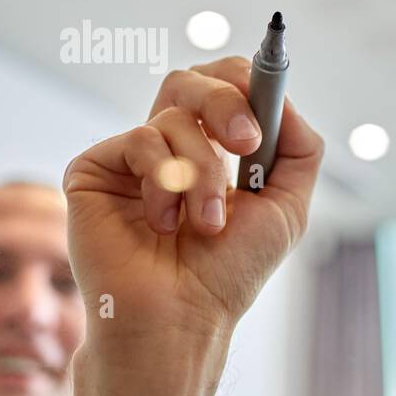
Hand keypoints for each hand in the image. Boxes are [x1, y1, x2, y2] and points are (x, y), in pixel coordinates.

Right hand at [60, 57, 323, 395]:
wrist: (181, 318)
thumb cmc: (230, 272)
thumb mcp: (287, 208)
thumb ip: (299, 148)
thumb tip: (284, 96)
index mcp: (216, 148)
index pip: (229, 83)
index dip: (248, 78)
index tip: (270, 82)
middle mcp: (174, 144)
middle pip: (198, 78)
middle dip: (229, 104)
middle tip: (246, 144)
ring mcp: (134, 155)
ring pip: (176, 112)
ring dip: (204, 171)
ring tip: (205, 223)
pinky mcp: (96, 168)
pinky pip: (139, 138)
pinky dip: (164, 180)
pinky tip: (161, 223)